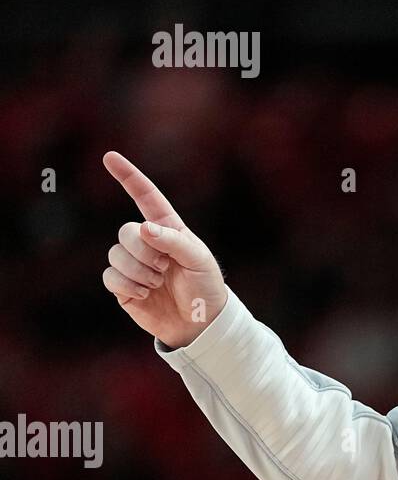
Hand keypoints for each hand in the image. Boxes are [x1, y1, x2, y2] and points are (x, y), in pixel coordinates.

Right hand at [101, 151, 228, 348]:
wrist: (199, 323)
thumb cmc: (205, 286)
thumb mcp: (199, 260)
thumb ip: (174, 241)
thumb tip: (143, 228)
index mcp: (168, 228)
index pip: (145, 196)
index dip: (128, 176)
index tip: (110, 157)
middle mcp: (146, 242)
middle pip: (125, 230)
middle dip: (144, 251)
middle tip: (165, 267)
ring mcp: (132, 263)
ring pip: (115, 255)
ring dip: (139, 271)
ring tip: (159, 282)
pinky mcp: (122, 285)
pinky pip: (110, 277)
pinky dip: (128, 286)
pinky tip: (145, 294)